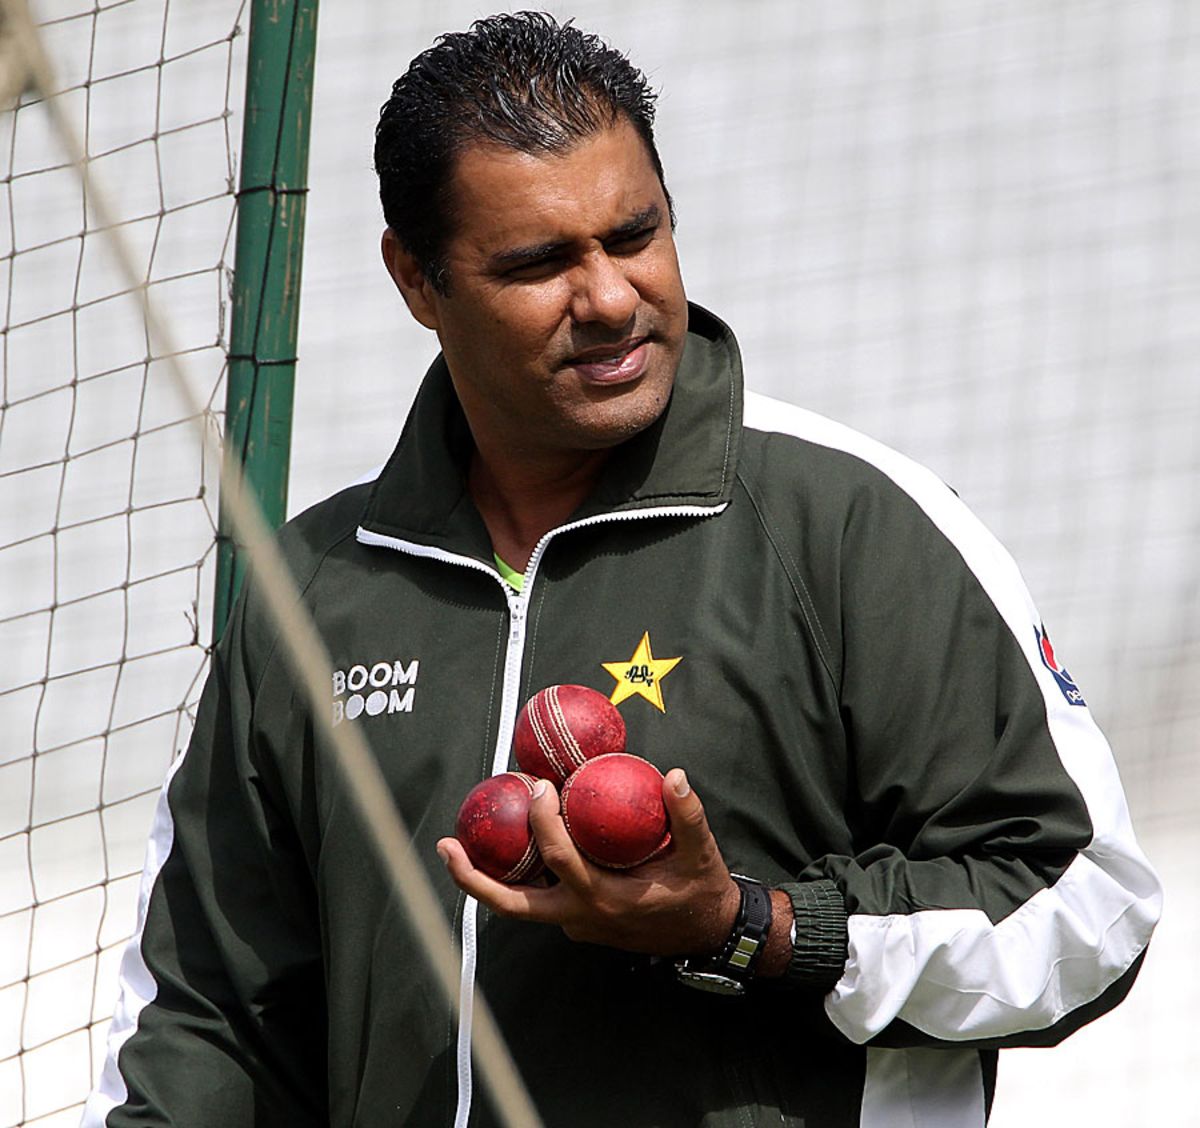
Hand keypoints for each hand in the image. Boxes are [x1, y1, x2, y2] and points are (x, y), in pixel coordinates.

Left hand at [436, 768, 739, 955]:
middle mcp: (580, 917)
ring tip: (454, 847)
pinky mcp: (575, 921)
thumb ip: (688, 816)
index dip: (543, 822)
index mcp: (605, 899)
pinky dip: (515, 876)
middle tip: (446, 845)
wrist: (706, 933)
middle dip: (473, 879)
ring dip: (484, 881)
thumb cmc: (701, 891)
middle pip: (512, 905)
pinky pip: (536, 900)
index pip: (560, 860)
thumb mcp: (701, 855)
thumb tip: (673, 776)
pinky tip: (506, 844)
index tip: (538, 785)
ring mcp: (574, 924)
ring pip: (518, 907)